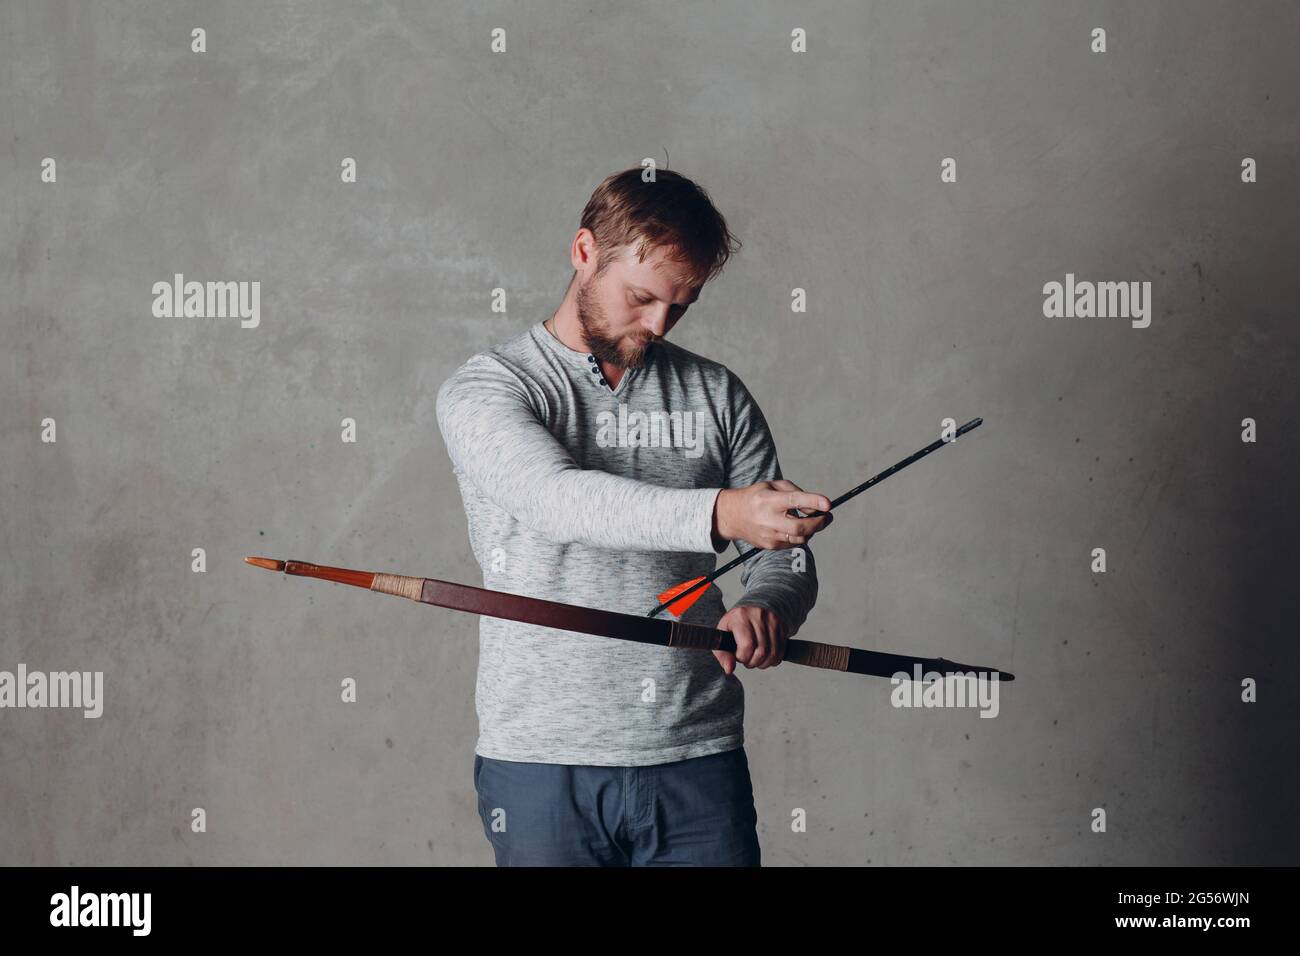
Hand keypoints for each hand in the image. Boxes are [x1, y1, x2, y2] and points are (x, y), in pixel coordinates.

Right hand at [712, 479, 832, 550]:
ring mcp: (768, 535)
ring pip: (799, 539)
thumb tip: (816, 507)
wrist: (732, 516)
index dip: (813, 502)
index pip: (794, 501)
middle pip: (799, 528)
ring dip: (812, 531)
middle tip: (828, 517)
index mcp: (768, 500)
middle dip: (819, 523)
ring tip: (813, 522)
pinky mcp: (770, 546)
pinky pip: (793, 544)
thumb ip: (796, 493)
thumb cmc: (757, 497)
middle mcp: (767, 519)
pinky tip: (797, 528)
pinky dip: (800, 536)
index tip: (828, 504)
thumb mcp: (773, 486)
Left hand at [713, 604, 787, 674]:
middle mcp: (758, 616)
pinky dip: (773, 659)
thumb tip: (729, 669)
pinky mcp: (781, 626)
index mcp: (741, 617)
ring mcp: (772, 620)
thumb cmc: (736, 624)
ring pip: (773, 653)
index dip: (743, 657)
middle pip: (761, 651)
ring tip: (756, 659)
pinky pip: (781, 651)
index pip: (747, 646)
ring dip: (764, 663)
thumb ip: (723, 655)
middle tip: (748, 660)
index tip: (739, 656)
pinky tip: (765, 656)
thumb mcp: (723, 636)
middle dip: (753, 662)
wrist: (752, 608)